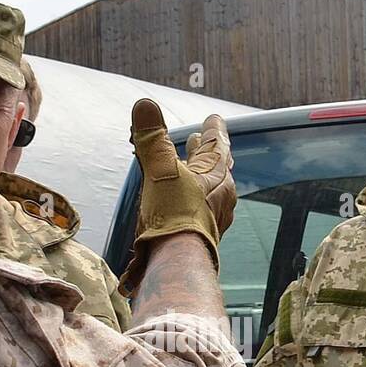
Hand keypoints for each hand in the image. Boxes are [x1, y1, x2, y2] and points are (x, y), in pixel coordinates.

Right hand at [119, 99, 235, 292]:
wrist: (178, 262)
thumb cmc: (175, 217)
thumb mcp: (161, 171)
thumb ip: (152, 139)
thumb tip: (144, 104)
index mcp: (216, 175)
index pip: (218, 145)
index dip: (214, 130)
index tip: (215, 119)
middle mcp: (221, 195)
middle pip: (215, 167)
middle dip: (205, 152)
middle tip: (199, 138)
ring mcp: (213, 217)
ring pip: (208, 188)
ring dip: (199, 174)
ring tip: (190, 166)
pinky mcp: (201, 234)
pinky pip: (199, 208)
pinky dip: (191, 197)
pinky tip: (182, 202)